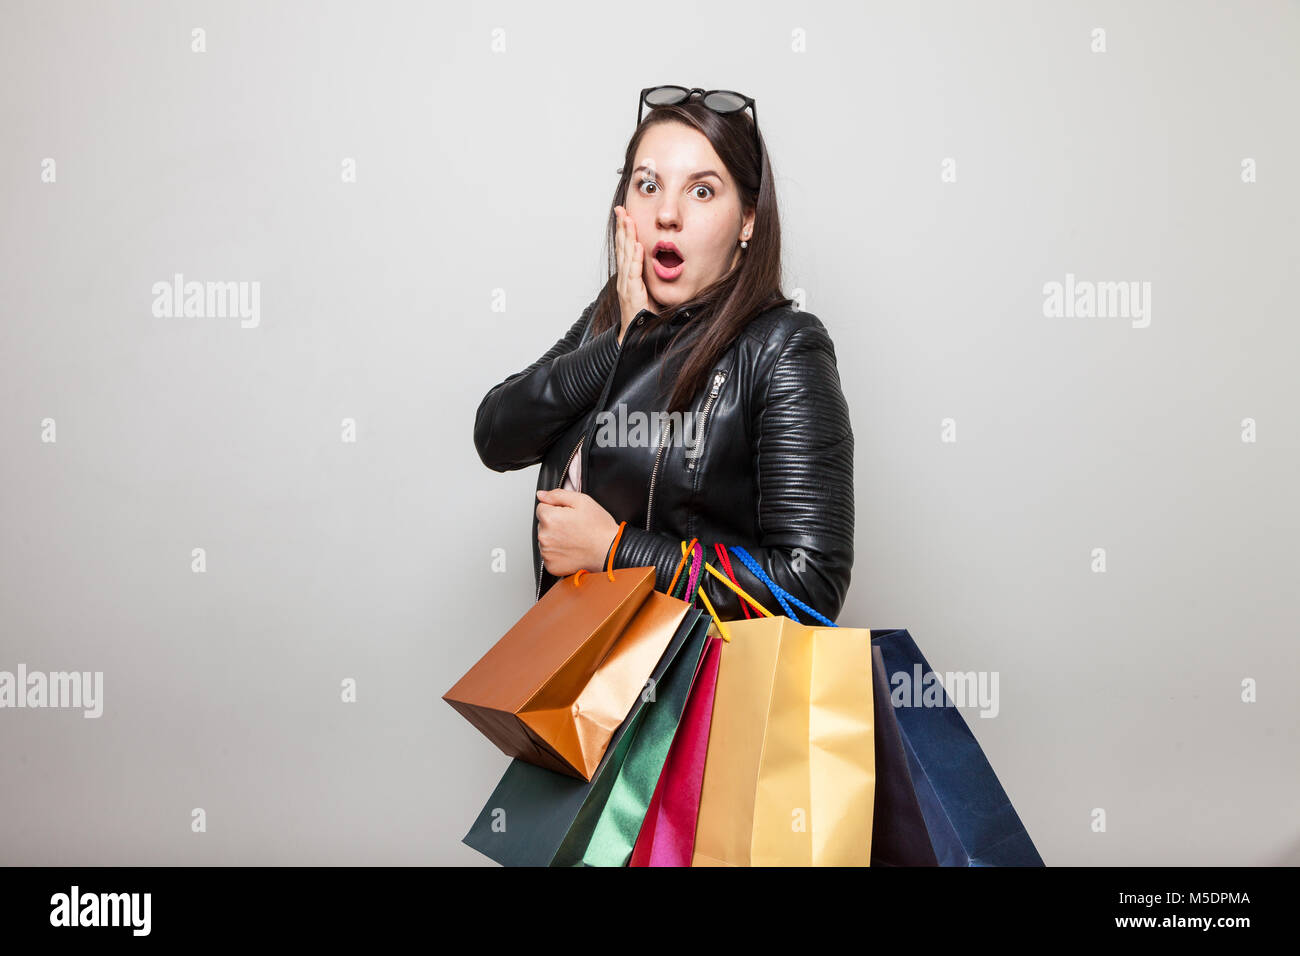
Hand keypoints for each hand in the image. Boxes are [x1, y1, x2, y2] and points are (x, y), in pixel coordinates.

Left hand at [535, 489, 620, 576]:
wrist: (609, 551)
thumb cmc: (599, 528)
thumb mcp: (582, 501)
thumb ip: (557, 495)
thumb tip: (541, 495)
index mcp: (550, 518)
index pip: (542, 507)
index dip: (556, 509)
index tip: (569, 515)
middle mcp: (544, 536)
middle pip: (542, 524)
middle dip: (554, 523)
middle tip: (573, 527)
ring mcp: (546, 553)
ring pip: (545, 539)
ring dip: (555, 538)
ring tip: (573, 539)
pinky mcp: (550, 565)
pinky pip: (549, 555)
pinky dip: (557, 553)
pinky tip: (570, 549)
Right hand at [614, 205, 651, 344]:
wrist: (635, 336)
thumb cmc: (644, 316)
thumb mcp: (649, 291)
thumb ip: (651, 276)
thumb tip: (664, 262)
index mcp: (628, 277)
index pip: (625, 249)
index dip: (624, 231)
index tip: (624, 215)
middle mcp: (624, 279)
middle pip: (622, 248)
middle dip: (622, 228)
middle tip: (621, 209)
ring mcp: (626, 286)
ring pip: (625, 257)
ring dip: (626, 237)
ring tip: (627, 220)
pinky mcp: (632, 295)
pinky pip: (633, 274)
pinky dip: (635, 259)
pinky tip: (636, 246)